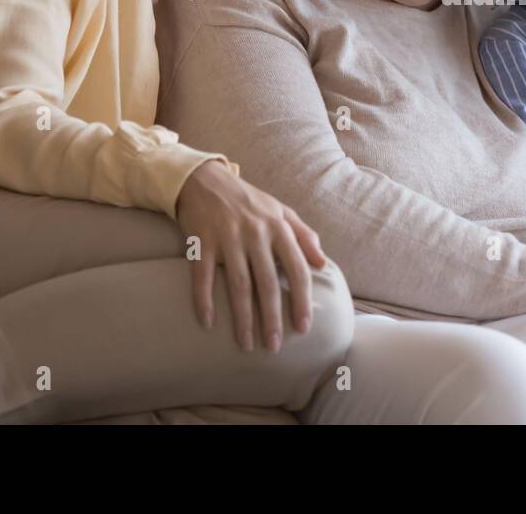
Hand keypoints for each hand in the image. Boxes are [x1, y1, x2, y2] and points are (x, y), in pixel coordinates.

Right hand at [175, 160, 327, 352]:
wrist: (205, 179)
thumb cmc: (248, 201)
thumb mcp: (281, 212)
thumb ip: (304, 236)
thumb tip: (323, 263)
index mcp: (279, 228)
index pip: (297, 269)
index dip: (302, 299)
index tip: (303, 326)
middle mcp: (256, 233)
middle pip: (267, 283)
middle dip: (272, 317)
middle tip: (273, 346)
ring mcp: (228, 237)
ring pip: (238, 284)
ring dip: (242, 318)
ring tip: (246, 344)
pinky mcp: (202, 241)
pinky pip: (203, 275)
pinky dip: (204, 299)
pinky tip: (207, 322)